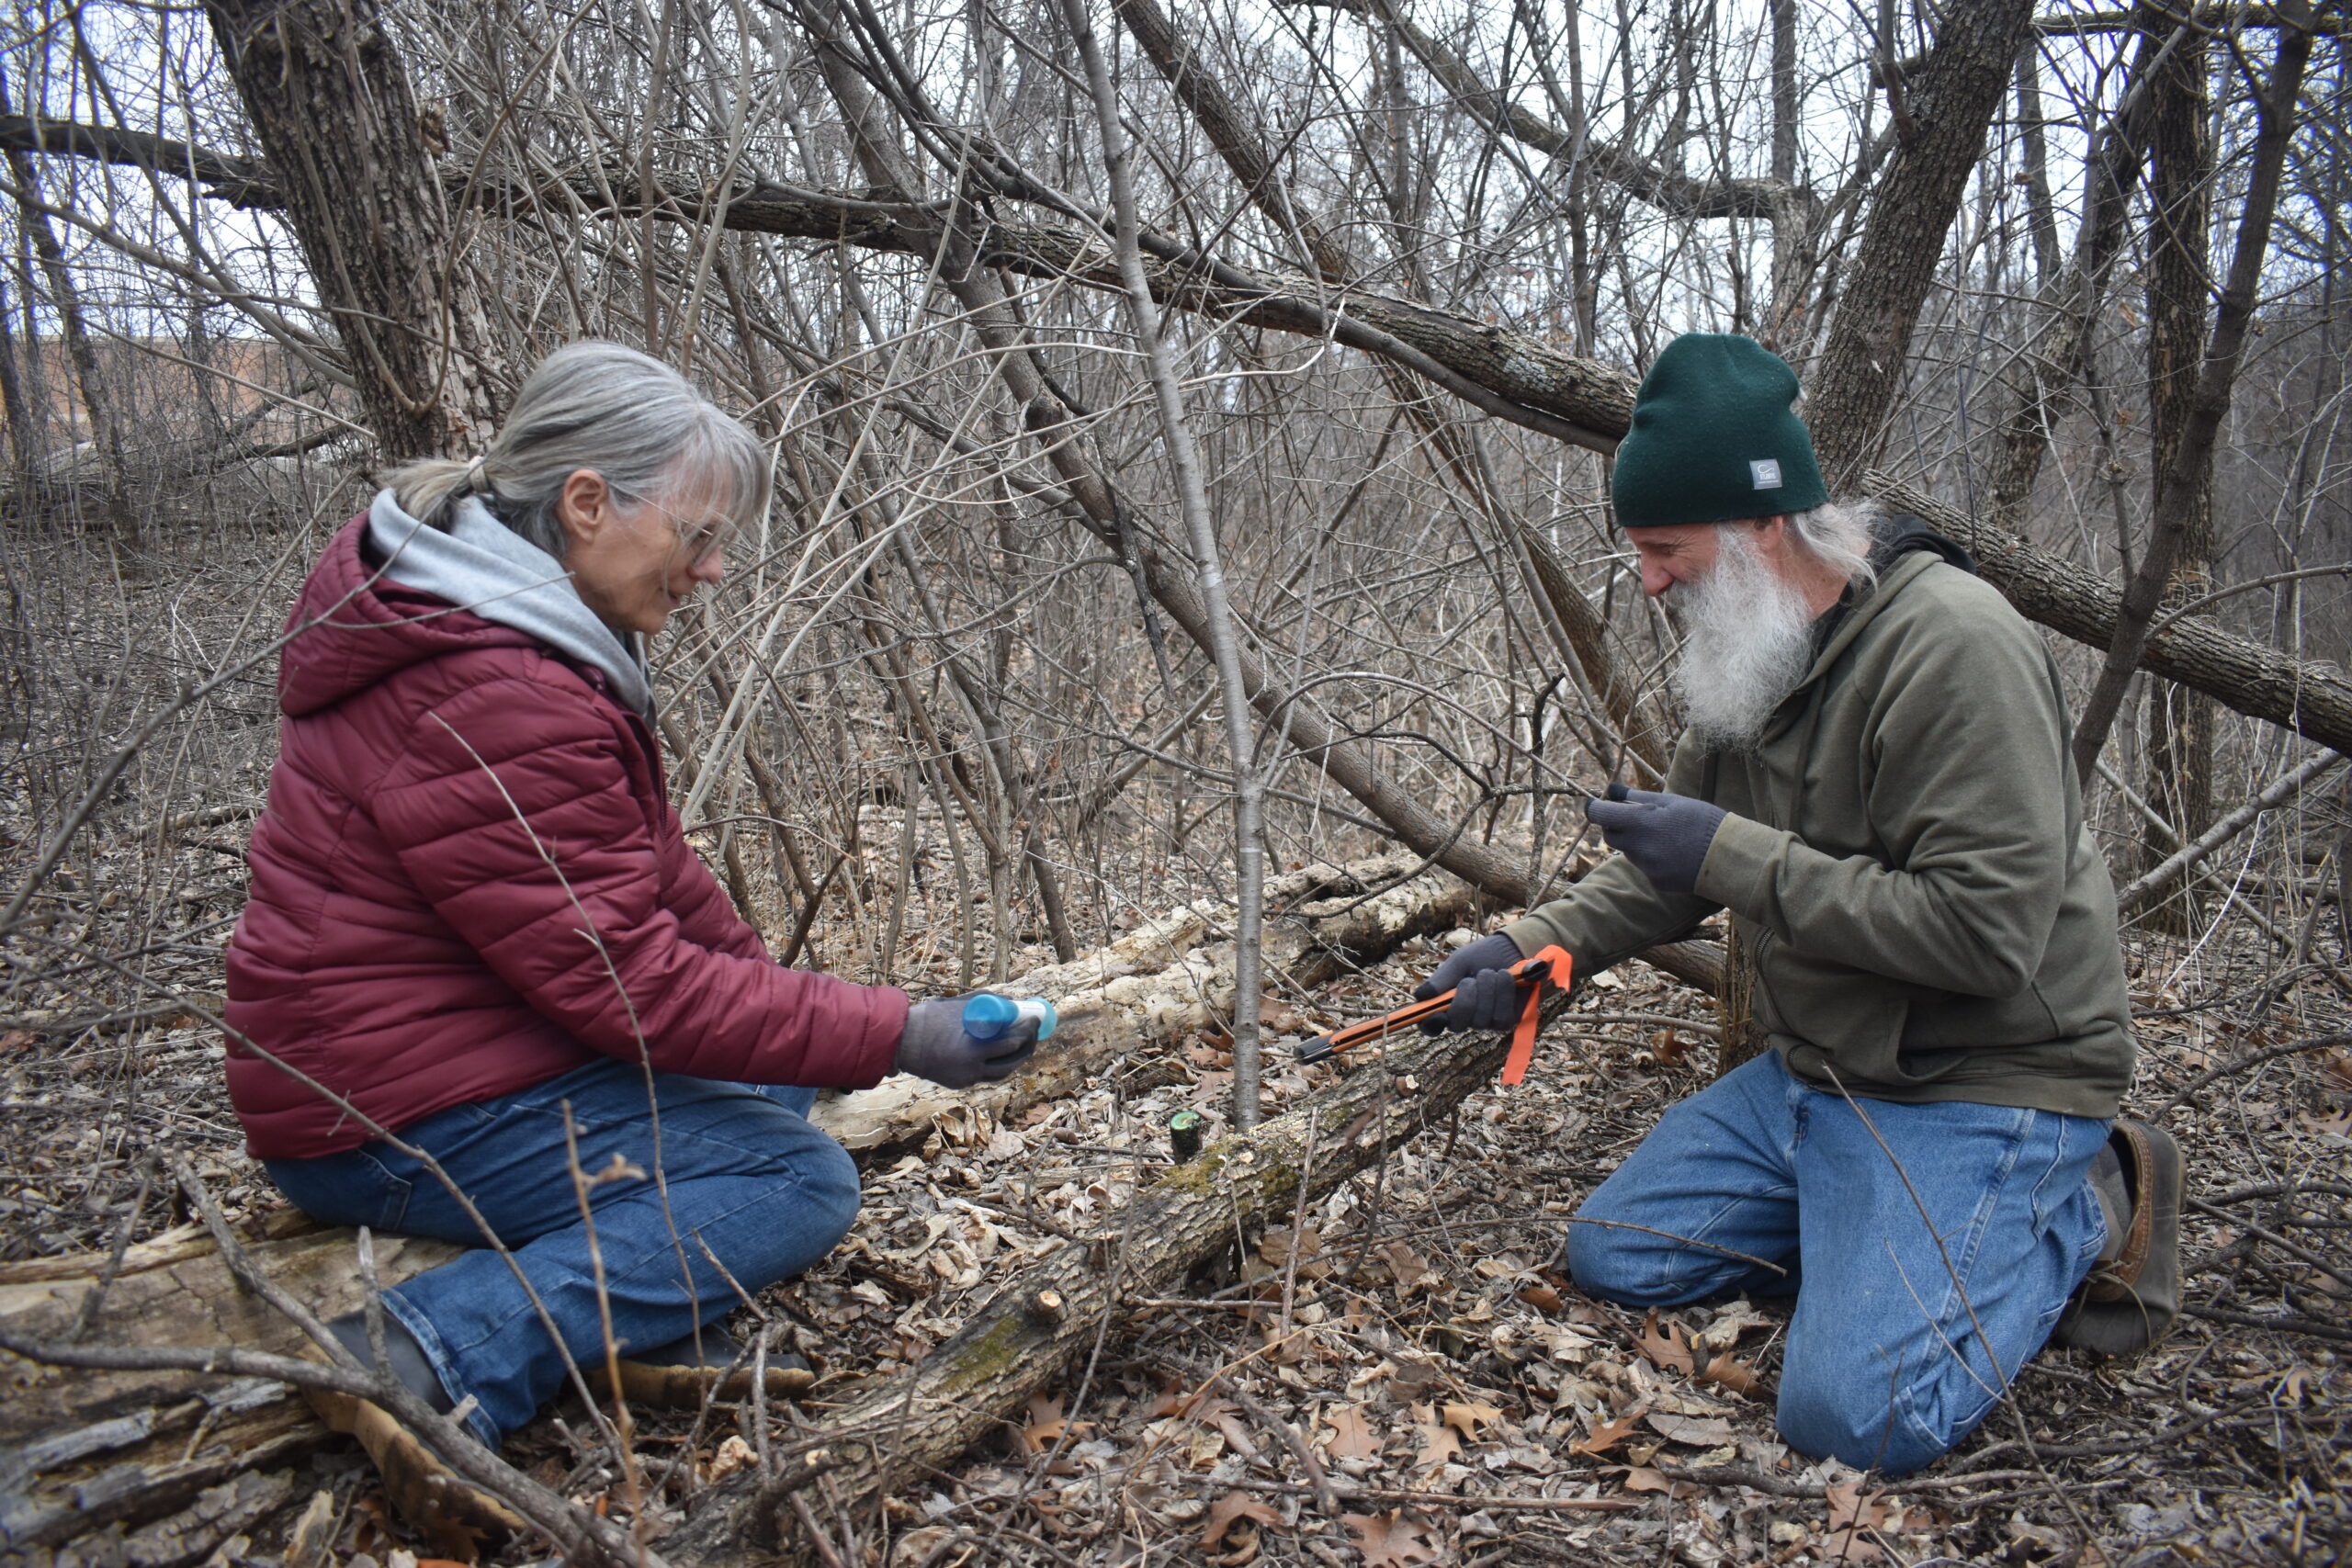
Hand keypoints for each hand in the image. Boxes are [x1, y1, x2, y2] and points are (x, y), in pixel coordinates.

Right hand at [894, 997, 1040, 1088]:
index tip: (1035, 1020)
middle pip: (1012, 1063)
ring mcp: (966, 1079)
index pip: (1012, 1044)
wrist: (900, 1042)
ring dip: (1014, 1059)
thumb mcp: (960, 1006)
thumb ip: (986, 1003)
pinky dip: (994, 1065)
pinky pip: (984, 1075)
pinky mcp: (959, 1083)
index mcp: (974, 1049)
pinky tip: (1000, 1054)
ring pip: (1000, 1074)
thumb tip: (1012, 1002)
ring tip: (1021, 1044)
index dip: (1028, 1032)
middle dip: (1026, 1048)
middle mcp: (973, 1069)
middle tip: (1032, 1033)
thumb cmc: (929, 1019)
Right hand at [1411, 931, 1525, 1033]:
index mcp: (1446, 1003)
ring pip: (1481, 1020)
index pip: (1430, 1025)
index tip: (1438, 1014)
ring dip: (1487, 991)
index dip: (1430, 1024)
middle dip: (1465, 999)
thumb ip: (1442, 979)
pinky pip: (1501, 1016)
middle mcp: (1464, 1017)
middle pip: (1457, 1024)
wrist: (1512, 949)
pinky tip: (1505, 979)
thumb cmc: (1482, 956)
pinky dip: (1503, 993)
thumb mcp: (1458, 963)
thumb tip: (1421, 996)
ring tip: (1491, 973)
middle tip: (1471, 979)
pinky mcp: (1507, 1020)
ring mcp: (1485, 1021)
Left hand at [1584, 786, 1726, 894]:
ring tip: (1665, 836)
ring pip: (1628, 852)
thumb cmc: (1702, 820)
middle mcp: (1638, 846)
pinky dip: (1651, 859)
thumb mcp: (1672, 801)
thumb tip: (1612, 789)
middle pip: (1609, 837)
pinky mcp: (1656, 882)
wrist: (1729, 856)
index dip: (1594, 809)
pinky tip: (1673, 853)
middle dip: (1616, 827)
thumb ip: (1638, 797)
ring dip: (1636, 843)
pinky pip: (1644, 867)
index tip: (1595, 805)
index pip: (1599, 815)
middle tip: (1634, 819)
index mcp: (1640, 821)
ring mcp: (1647, 867)